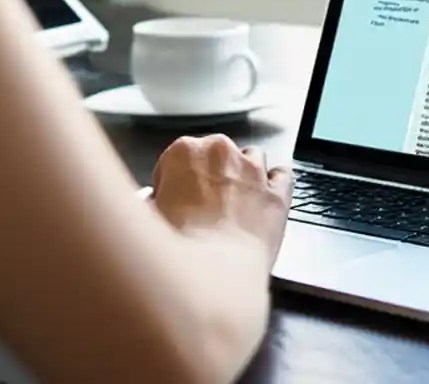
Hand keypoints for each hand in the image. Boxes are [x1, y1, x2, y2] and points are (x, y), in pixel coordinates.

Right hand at [150, 135, 292, 262]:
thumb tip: (152, 207)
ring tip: (232, 204)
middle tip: (198, 208)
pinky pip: (282, 175)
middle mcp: (222, 153)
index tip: (171, 199)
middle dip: (207, 176)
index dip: (172, 183)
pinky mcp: (279, 193)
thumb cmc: (178, 249)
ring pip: (251, 158)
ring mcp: (254, 171)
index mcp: (184, 152)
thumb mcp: (145, 219)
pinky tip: (264, 199)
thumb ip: (151, 203)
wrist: (214, 275)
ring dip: (242, 175)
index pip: (175, 159)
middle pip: (214, 155)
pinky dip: (274, 183)